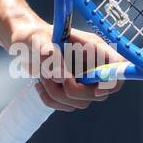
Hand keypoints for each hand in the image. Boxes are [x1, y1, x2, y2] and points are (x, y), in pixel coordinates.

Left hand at [9, 19, 124, 111]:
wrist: (24, 44)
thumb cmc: (35, 35)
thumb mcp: (39, 39)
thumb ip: (50, 52)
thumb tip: (60, 76)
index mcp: (95, 49)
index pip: (118, 68)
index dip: (112, 81)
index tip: (96, 87)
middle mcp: (94, 67)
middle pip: (100, 93)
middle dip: (73, 90)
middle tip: (50, 76)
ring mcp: (84, 82)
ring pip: (80, 102)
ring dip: (56, 92)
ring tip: (41, 75)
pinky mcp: (72, 93)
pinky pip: (66, 106)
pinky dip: (50, 98)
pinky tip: (40, 84)